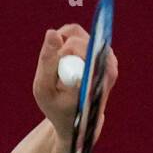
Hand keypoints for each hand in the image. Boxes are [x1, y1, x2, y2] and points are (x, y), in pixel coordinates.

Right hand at [32, 24, 118, 145]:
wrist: (77, 121)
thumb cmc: (58, 108)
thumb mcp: (44, 89)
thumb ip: (47, 61)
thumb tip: (52, 32)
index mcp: (98, 77)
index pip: (78, 48)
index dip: (62, 53)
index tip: (58, 67)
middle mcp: (108, 64)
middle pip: (76, 38)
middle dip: (59, 50)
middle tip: (56, 72)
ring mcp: (107, 56)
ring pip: (75, 32)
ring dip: (60, 46)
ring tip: (60, 68)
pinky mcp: (101, 50)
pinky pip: (77, 34)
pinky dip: (65, 44)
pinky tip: (65, 63)